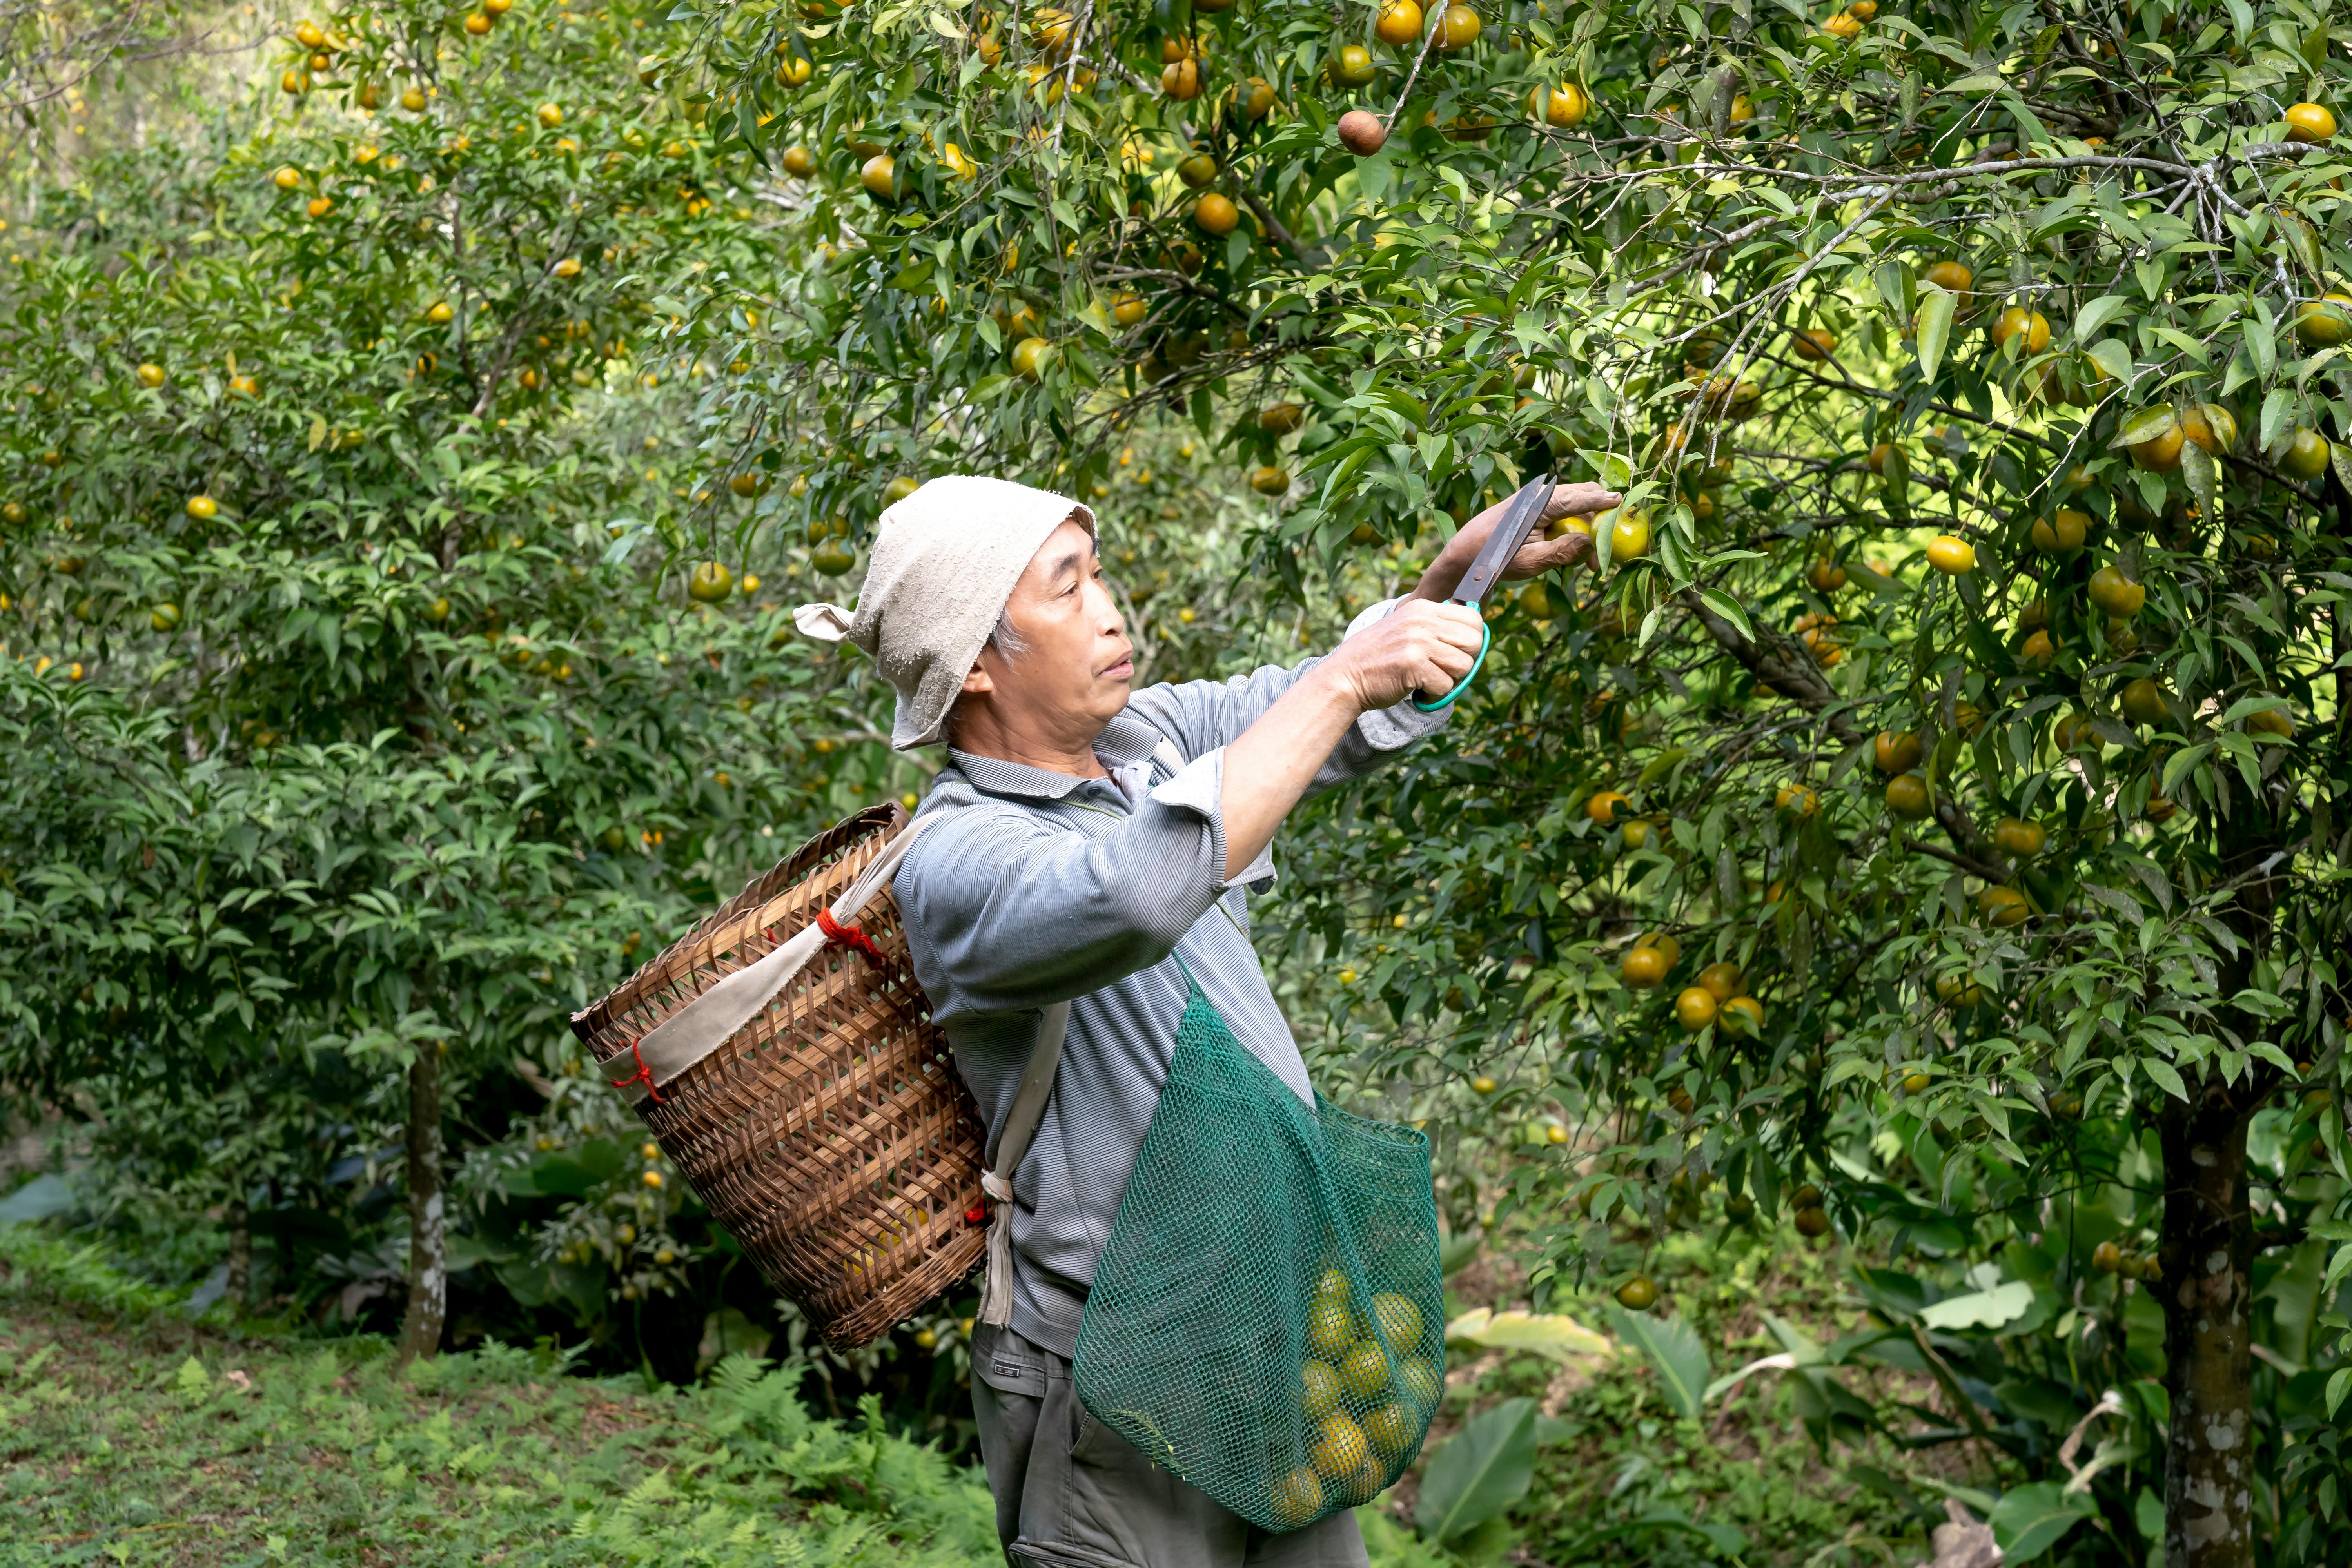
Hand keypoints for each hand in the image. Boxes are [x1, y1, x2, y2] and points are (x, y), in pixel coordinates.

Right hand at [1321, 598, 1486, 710]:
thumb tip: (1475, 635)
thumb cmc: (1378, 658)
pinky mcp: (1414, 665)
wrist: (1345, 677)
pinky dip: (1434, 695)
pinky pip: (1446, 685)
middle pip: (1474, 642)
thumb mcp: (1406, 628)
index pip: (1473, 619)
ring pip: (1464, 666)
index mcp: (1423, 608)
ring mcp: (1418, 642)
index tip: (1454, 653)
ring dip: (1449, 680)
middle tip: (1443, 670)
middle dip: (1464, 662)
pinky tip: (1418, 691)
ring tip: (1427, 680)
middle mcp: (1422, 621)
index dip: (1471, 641)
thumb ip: (1435, 627)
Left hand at [1413, 480, 1619, 602]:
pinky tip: (1572, 551)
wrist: (1465, 555)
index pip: (1582, 497)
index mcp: (1540, 502)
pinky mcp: (1534, 506)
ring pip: (1575, 504)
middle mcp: (1540, 493)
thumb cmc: (1495, 560)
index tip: (1624, 502)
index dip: (1605, 501)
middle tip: (1606, 550)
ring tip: (1589, 562)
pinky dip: (1574, 527)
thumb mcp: (1532, 562)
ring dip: (1587, 526)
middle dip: (1600, 518)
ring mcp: (1537, 497)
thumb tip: (1593, 544)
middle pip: (1583, 494)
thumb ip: (1564, 551)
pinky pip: (1563, 511)